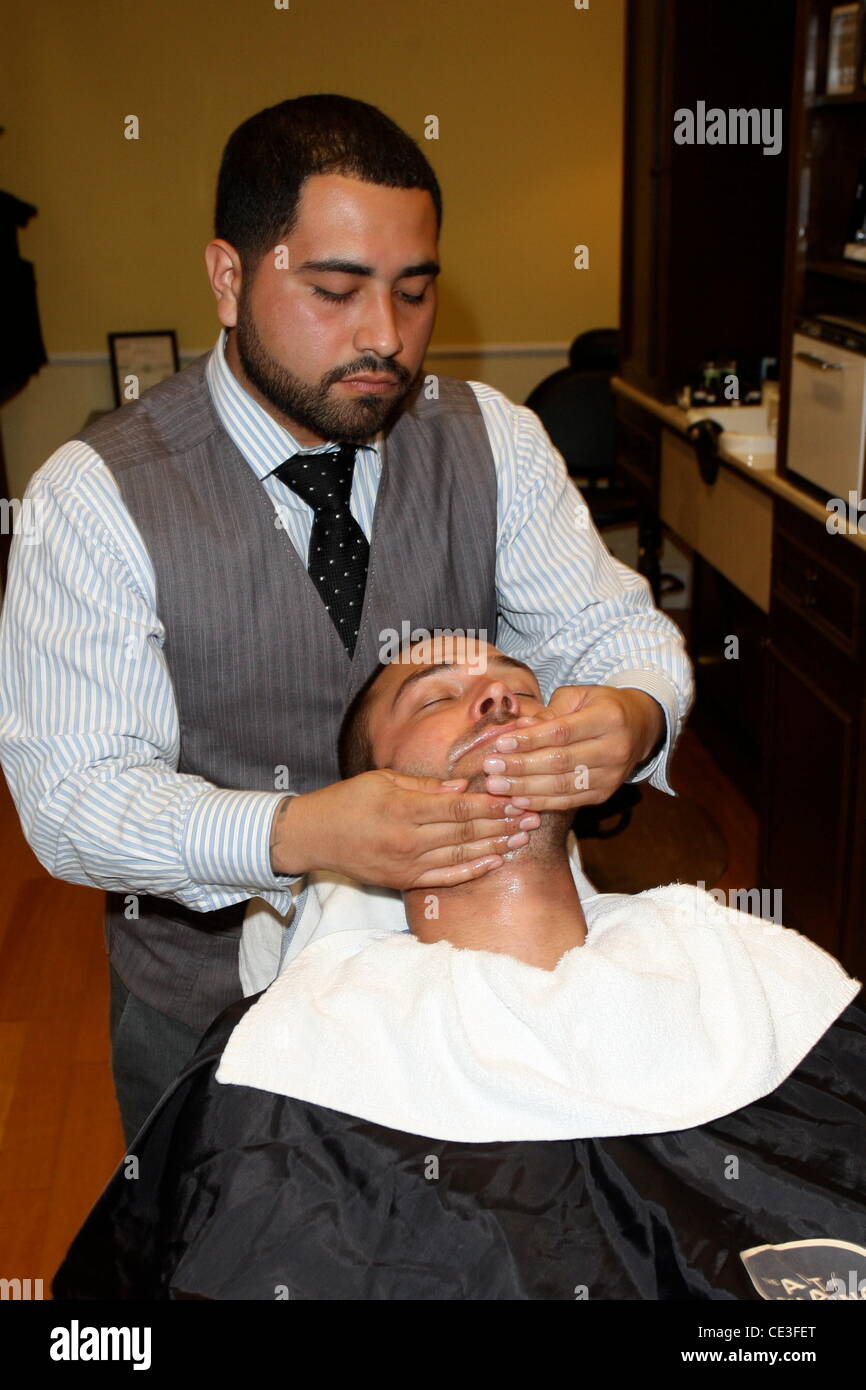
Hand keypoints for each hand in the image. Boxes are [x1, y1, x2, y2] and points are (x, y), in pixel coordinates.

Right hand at [269, 771, 540, 888]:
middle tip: (532, 815)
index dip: (491, 803)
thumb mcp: (383, 779)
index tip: (517, 795)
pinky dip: (472, 870)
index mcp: (403, 808)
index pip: (458, 807)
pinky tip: (496, 860)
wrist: (315, 836)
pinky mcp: (403, 881)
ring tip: (523, 836)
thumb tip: (465, 786)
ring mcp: (406, 864)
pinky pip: (445, 878)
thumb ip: (426, 785)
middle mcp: (407, 839)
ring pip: (461, 855)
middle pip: (465, 831)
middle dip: (502, 822)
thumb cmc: (350, 799)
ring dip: (495, 845)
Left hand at [480, 685, 664, 811]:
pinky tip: (516, 800)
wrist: (639, 728)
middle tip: (491, 767)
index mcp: (608, 718)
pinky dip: (541, 802)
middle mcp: (615, 749)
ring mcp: (612, 776)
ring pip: (562, 786)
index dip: (530, 740)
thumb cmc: (600, 706)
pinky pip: (568, 801)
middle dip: (521, 766)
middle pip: (560, 762)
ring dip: (525, 788)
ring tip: (496, 785)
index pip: (562, 733)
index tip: (501, 743)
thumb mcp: (578, 697)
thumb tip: (520, 727)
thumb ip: (549, 713)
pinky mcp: (604, 794)